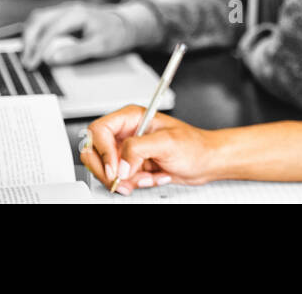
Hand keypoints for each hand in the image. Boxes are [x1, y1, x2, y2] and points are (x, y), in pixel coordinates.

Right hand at [21, 2, 132, 69]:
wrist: (124, 24)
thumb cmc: (115, 34)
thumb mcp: (100, 46)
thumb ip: (77, 51)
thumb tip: (53, 58)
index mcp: (77, 14)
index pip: (51, 30)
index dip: (39, 48)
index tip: (33, 63)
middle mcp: (68, 8)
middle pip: (39, 20)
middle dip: (29, 41)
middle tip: (27, 61)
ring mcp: (64, 10)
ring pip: (38, 19)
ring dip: (30, 36)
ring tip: (28, 55)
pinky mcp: (63, 15)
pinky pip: (43, 20)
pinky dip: (35, 32)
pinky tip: (35, 46)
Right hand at [83, 105, 214, 194]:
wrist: (206, 162)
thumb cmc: (194, 145)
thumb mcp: (167, 142)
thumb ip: (138, 149)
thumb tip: (120, 164)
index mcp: (132, 118)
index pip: (99, 131)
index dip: (103, 151)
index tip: (116, 168)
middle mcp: (127, 133)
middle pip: (95, 152)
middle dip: (109, 170)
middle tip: (123, 179)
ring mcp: (128, 151)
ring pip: (106, 169)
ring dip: (126, 179)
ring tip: (147, 177)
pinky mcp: (133, 166)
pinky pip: (121, 179)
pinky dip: (135, 184)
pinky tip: (153, 178)